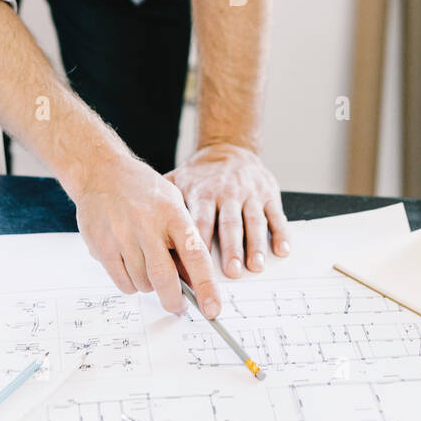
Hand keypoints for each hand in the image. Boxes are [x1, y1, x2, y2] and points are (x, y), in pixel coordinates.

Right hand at [72, 149, 220, 317]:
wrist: (100, 172)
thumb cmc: (142, 190)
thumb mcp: (172, 203)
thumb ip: (184, 237)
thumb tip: (193, 279)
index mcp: (172, 213)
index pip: (195, 255)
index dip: (206, 286)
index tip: (212, 309)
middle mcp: (147, 225)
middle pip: (164, 278)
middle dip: (174, 300)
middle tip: (178, 307)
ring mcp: (122, 236)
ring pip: (143, 283)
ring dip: (150, 286)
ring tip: (148, 266)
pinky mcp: (102, 247)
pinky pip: (123, 282)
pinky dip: (131, 284)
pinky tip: (131, 266)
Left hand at [166, 143, 289, 278]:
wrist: (229, 148)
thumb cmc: (201, 174)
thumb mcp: (179, 181)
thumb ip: (164, 205)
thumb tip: (139, 231)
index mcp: (203, 192)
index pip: (201, 220)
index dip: (201, 242)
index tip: (199, 265)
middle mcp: (227, 193)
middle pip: (229, 223)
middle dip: (231, 248)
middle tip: (232, 273)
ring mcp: (250, 194)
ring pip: (254, 221)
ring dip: (255, 245)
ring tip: (255, 266)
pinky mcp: (269, 194)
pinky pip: (276, 215)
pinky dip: (281, 233)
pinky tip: (281, 250)